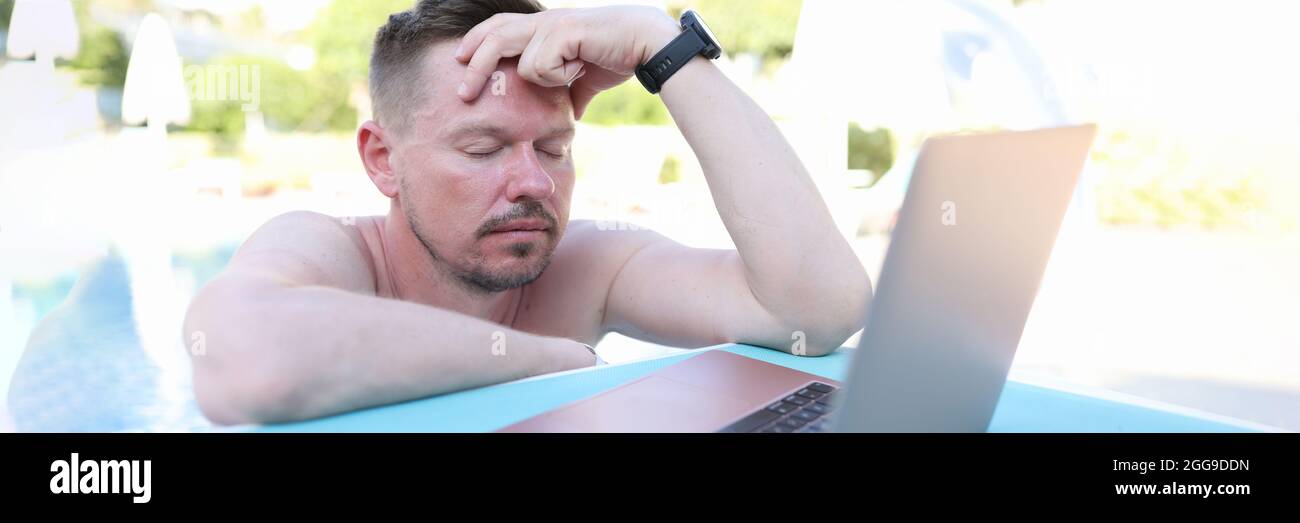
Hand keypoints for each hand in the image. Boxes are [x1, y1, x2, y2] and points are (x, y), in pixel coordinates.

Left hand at [453, 6, 679, 117]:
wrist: (647, 43)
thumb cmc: (618, 56)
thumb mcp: (585, 80)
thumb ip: (568, 94)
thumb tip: (566, 119)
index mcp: (544, 27)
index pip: (498, 27)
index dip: (476, 42)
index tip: (459, 63)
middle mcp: (543, 21)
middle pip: (493, 34)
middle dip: (472, 63)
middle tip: (461, 92)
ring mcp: (552, 24)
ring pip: (516, 56)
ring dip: (525, 75)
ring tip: (531, 82)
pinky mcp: (563, 32)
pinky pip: (540, 66)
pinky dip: (558, 77)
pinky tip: (581, 68)